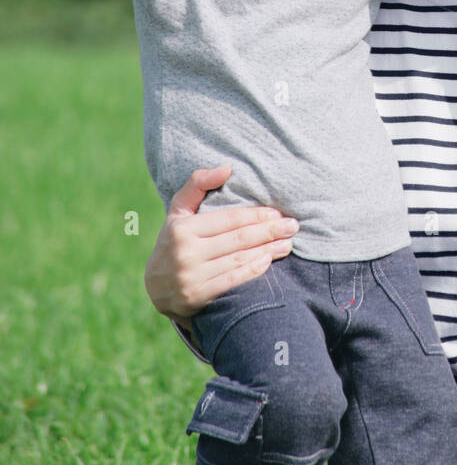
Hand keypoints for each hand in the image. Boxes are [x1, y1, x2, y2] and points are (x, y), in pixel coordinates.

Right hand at [144, 165, 297, 321]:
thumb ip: (198, 185)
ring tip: (288, 244)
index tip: (277, 213)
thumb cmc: (175, 242)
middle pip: (238, 239)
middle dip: (269, 231)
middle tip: (292, 226)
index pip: (228, 219)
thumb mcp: (178, 212)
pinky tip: (269, 262)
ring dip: (268, 250)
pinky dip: (252, 270)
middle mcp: (185, 252)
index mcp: (182, 228)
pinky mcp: (196, 297)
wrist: (156, 288)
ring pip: (238, 259)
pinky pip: (231, 281)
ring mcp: (190, 276)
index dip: (256, 215)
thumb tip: (228, 168)